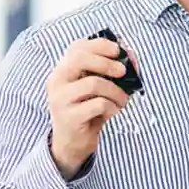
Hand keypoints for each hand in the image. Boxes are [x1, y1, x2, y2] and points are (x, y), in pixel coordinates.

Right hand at [46, 37, 130, 178]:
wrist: (71, 144)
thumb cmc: (87, 111)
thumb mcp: (97, 88)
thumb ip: (110, 71)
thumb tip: (132, 57)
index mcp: (62, 70)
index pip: (77, 47)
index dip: (100, 45)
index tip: (119, 50)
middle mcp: (57, 81)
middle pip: (80, 59)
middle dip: (106, 62)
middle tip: (123, 71)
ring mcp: (60, 99)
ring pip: (93, 83)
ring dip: (115, 91)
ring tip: (122, 100)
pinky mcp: (69, 117)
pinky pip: (98, 105)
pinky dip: (112, 107)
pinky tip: (113, 112)